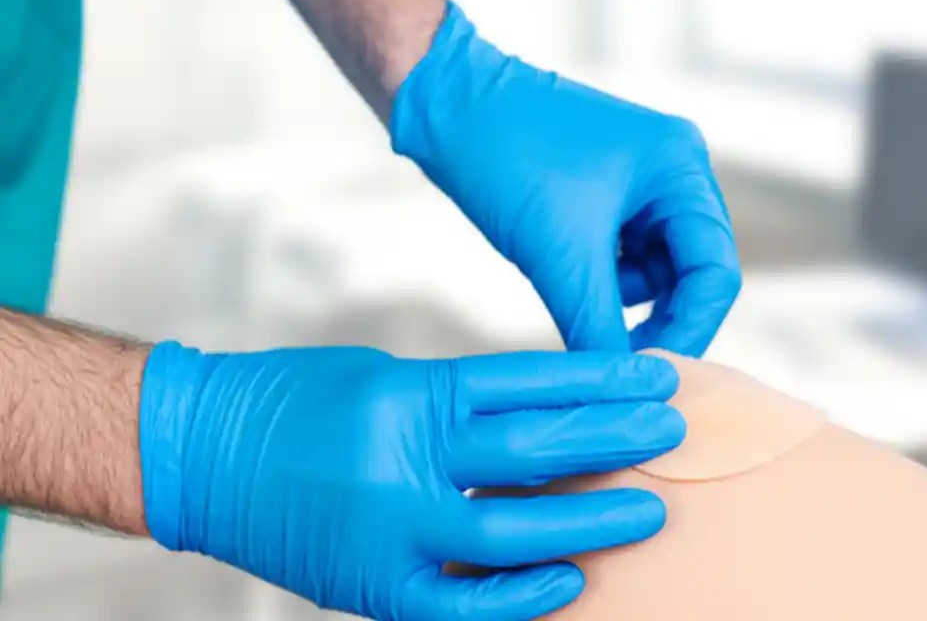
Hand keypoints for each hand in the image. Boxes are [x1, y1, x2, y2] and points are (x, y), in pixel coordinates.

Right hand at [139, 343, 684, 619]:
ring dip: (591, 518)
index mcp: (411, 395)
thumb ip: (462, 404)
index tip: (656, 376)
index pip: (530, 383)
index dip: (600, 379)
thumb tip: (549, 421)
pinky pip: (463, 601)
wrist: (203, 454)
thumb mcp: (386, 377)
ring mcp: (390, 529)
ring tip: (652, 508)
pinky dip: (520, 594)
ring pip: (513, 528)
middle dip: (615, 438)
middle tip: (674, 431)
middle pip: (536, 449)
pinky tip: (572, 577)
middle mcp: (404, 459)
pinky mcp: (373, 586)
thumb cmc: (299, 404)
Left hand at [391, 2, 741, 355]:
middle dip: (661, 319)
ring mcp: (643, 180)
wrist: (444, 103)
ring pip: (657, 270)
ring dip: (627, 303)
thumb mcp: (559, 254)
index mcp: (681, 167)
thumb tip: (621, 386)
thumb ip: (597, 326)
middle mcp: (675, 169)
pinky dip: (604, 283)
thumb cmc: (503, 156)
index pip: (716, 269)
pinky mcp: (609, 192)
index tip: (657, 374)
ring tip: (583, 311)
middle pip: (693, 271)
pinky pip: (626, 255)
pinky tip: (570, 284)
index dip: (691, 329)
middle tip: (625, 366)